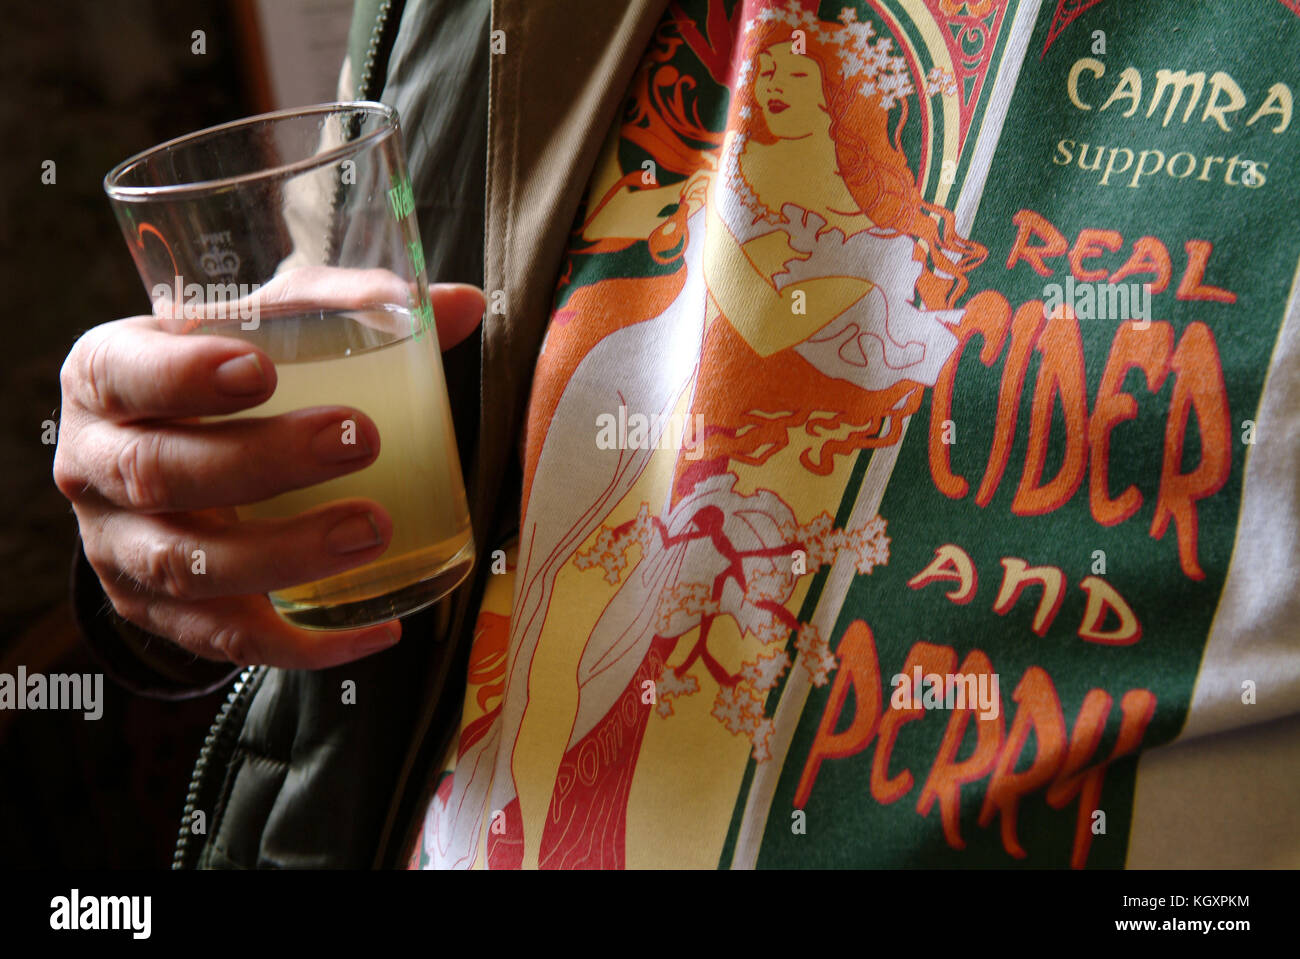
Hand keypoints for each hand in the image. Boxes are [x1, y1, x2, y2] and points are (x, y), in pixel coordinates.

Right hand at [53, 279, 484, 669]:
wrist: (154, 457)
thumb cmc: (214, 382)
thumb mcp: (254, 330)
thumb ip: (342, 309)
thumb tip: (465, 305)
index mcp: (105, 379)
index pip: (124, 375)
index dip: (184, 376)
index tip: (262, 371)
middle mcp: (94, 466)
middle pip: (160, 473)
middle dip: (263, 462)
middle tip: (360, 439)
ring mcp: (120, 549)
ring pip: (186, 568)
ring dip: (284, 554)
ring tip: (373, 530)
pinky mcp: (157, 613)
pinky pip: (225, 642)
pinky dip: (302, 645)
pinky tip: (375, 630)